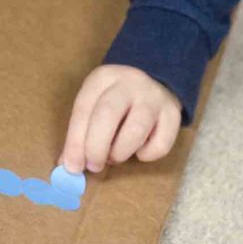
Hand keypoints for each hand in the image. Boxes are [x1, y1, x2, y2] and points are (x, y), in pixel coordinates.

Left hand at [57, 64, 182, 173]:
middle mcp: (129, 83)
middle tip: (94, 166)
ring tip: (115, 156)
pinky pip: (160, 144)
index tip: (71, 166)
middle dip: (96, 147)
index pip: (83, 109)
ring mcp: (154, 96)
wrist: (155, 77)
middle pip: (107, 115)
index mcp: (103, 78)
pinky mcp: (173, 113)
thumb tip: (69, 166)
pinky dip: (146, 155)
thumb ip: (81, 132)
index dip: (75, 141)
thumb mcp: (94, 103)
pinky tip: (139, 149)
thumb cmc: (116, 99)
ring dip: (120, 152)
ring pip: (136, 130)